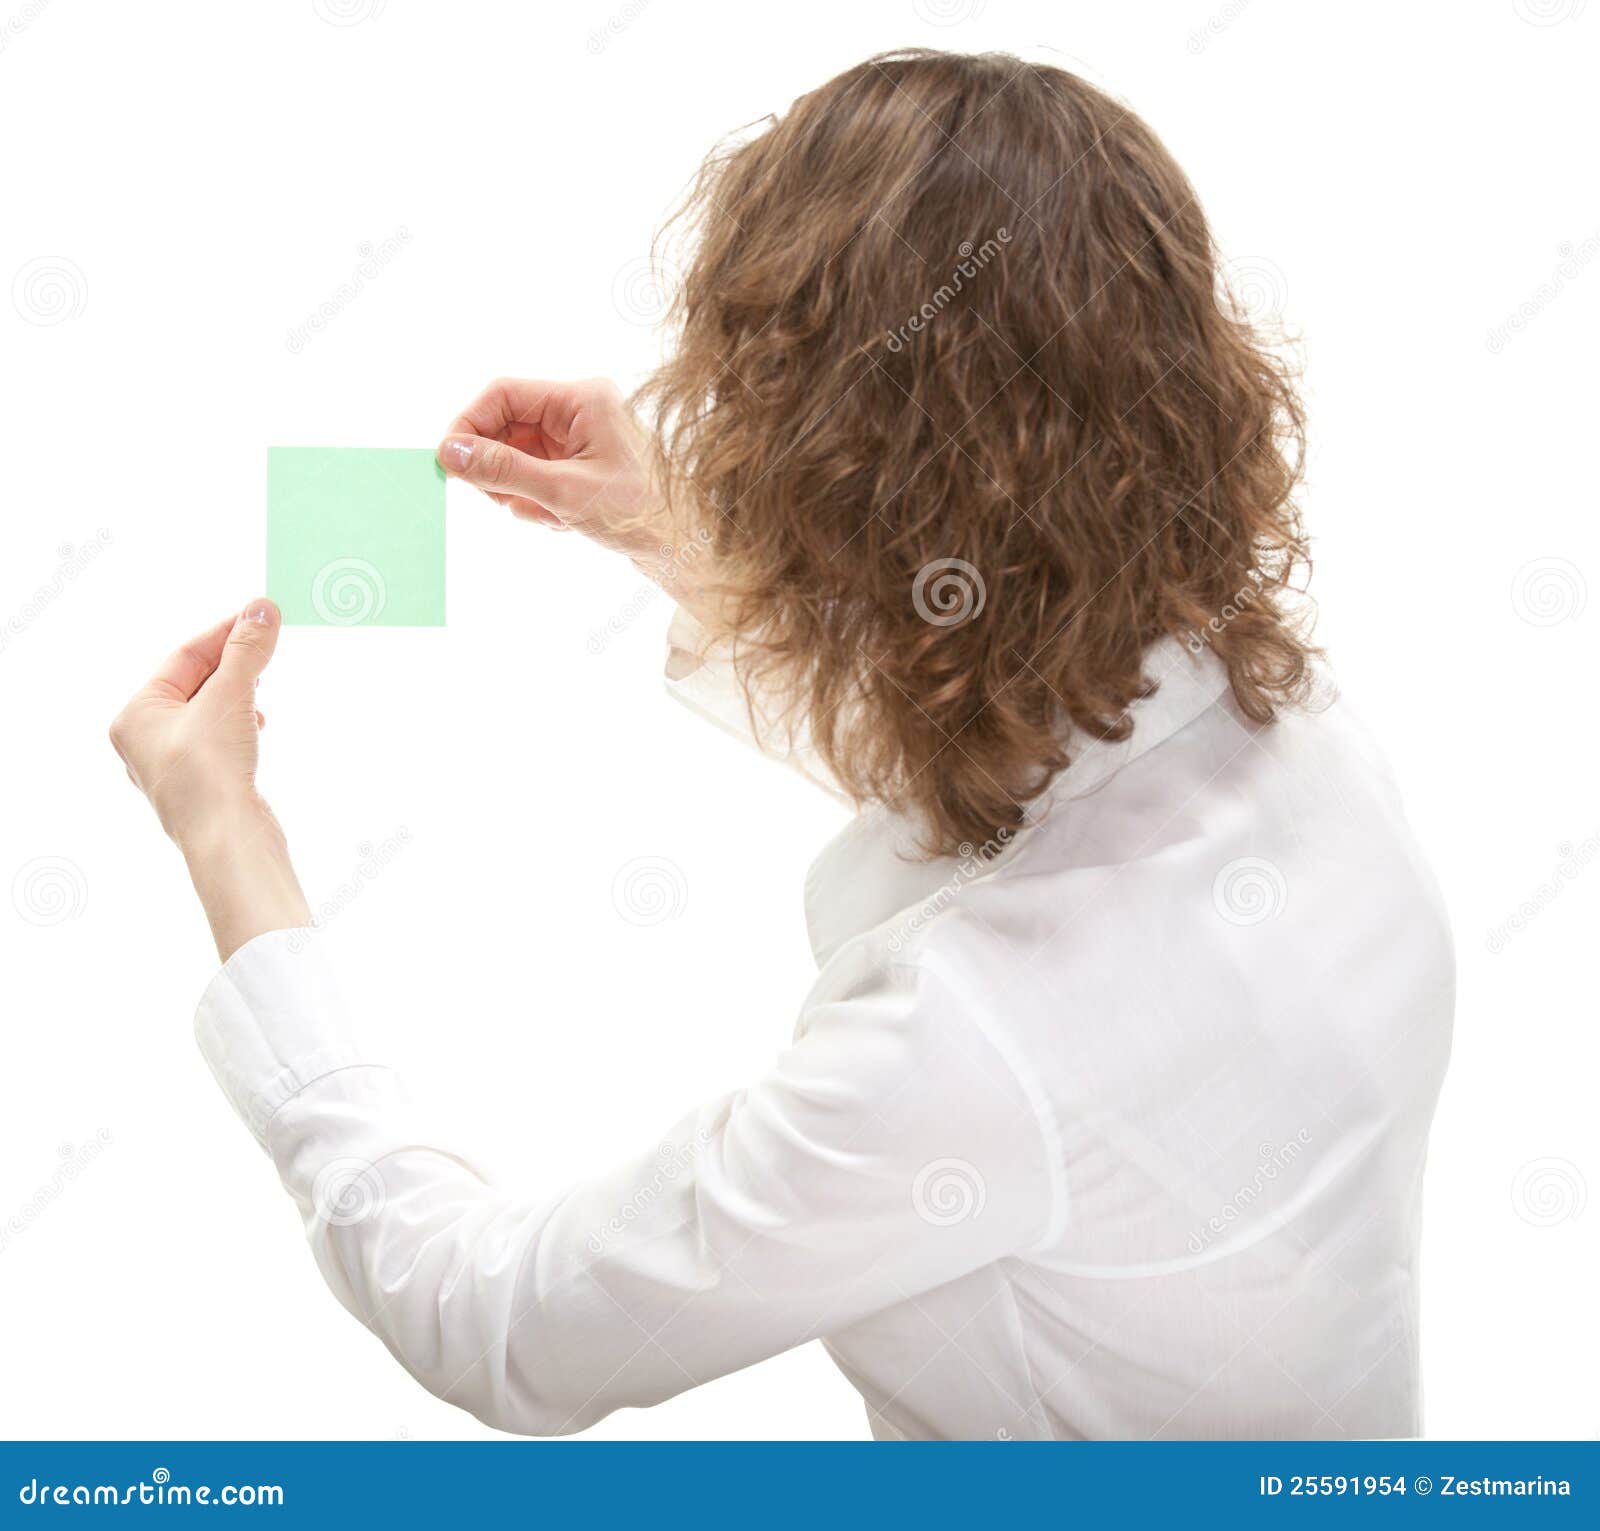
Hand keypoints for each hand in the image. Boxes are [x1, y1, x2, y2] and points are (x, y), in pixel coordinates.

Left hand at [110, 600, 309, 959]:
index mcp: (135, 715)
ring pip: (209, 711)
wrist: (228, 841)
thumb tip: (262, 608)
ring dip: (239, 693)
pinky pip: (219, 738)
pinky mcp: (203, 784)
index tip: (261, 614)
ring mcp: (174, 765)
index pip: (184, 657)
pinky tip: (259, 723)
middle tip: (269, 641)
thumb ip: (246, 651)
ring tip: (263, 685)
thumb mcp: (230, 697)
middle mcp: (145, 739)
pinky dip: (241, 722)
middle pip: (195, 682)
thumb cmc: (211, 772)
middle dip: (234, 663)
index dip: (225, 632)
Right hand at [436, 377, 673, 577]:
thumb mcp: (562, 493)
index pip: (505, 394)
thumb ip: (503, 470)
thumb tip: (450, 452)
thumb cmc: (639, 514)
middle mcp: (582, 410)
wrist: (687, 549)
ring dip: (521, 492)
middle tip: (500, 501)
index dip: (470, 424)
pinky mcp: (584, 466)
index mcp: (583, 399)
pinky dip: (539, 502)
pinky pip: (539, 476)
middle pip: (509, 425)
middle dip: (500, 467)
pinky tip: (563, 522)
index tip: (450, 461)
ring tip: (548, 516)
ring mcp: (583, 439)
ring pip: (520, 456)